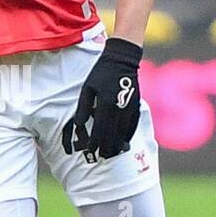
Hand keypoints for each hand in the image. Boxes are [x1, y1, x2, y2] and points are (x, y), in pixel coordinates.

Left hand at [61, 37, 142, 159]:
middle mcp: (119, 107)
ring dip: (118, 143)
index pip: (100, 128)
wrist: (122, 60)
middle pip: (113, 133)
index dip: (95, 142)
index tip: (91, 150)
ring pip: (124, 131)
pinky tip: (125, 142)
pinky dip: (128, 135)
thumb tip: (79, 124)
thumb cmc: (101, 73)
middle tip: (101, 156)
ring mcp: (129, 107)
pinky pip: (133, 124)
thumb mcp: (87, 87)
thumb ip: (83, 107)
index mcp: (106, 102)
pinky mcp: (136, 105)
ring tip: (112, 153)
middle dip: (107, 147)